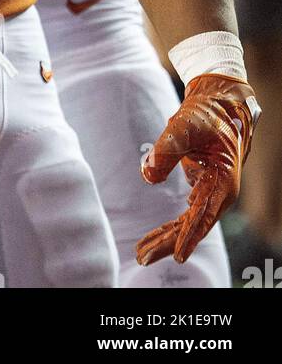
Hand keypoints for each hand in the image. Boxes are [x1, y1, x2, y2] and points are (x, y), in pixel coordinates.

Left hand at [136, 74, 259, 265]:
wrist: (215, 107)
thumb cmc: (203, 116)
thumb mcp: (184, 126)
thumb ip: (166, 150)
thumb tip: (148, 176)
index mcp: (222, 182)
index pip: (204, 215)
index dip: (191, 236)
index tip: (178, 256)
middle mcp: (218, 194)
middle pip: (193, 226)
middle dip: (169, 244)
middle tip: (142, 257)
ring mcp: (209, 195)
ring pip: (187, 224)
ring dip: (165, 239)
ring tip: (140, 253)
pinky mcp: (199, 192)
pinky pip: (183, 217)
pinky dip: (167, 228)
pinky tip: (152, 240)